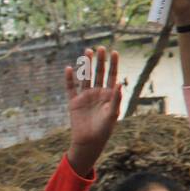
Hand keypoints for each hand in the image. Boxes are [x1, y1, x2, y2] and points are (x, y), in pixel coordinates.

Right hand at [65, 46, 122, 175]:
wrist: (89, 142)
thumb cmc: (104, 129)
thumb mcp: (112, 113)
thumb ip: (116, 98)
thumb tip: (120, 83)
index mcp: (109, 95)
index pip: (112, 76)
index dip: (113, 64)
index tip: (115, 52)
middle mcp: (97, 93)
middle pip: (99, 73)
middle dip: (100, 61)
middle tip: (100, 48)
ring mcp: (85, 97)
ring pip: (85, 77)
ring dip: (86, 65)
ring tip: (87, 51)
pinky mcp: (74, 102)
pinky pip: (70, 88)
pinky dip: (69, 79)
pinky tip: (70, 68)